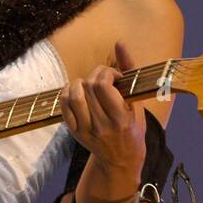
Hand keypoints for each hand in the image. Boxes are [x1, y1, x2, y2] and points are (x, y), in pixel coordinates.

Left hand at [58, 40, 146, 196]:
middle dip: (96, 75)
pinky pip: (63, 105)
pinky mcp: (74, 132)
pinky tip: (78, 92)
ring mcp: (85, 130)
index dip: (106, 73)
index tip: (115, 77)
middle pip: (88, 87)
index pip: (103, 86)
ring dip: (80, 83)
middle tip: (104, 80)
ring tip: (90, 85)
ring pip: (73, 95)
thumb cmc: (133, 127)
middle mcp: (102, 126)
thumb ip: (129, 70)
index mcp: (121, 119)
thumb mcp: (138, 102)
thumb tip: (119, 43)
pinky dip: (68, 93)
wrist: (121, 160)